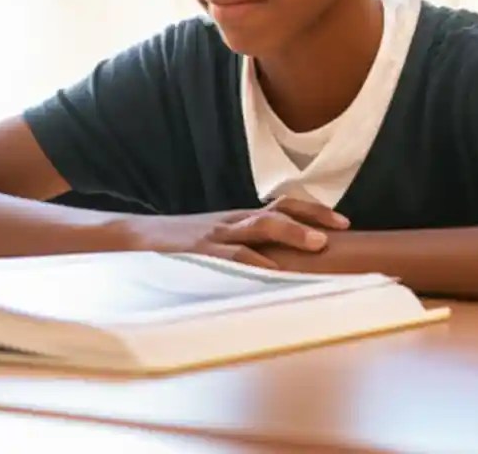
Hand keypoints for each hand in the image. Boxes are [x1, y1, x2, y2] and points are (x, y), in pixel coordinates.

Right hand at [122, 196, 349, 268]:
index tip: (343, 222)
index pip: (283, 205)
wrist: (135, 237)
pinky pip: (232, 256)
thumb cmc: (181, 245)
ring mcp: (217, 235)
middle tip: (338, 228)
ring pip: (260, 227)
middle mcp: (233, 221)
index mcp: (240, 218)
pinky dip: (255, 263)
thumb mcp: (219, 240)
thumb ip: (247, 246)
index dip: (313, 210)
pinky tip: (274, 272)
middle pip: (278, 210)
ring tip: (317, 243)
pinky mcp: (200, 252)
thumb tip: (284, 264)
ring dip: (291, 233)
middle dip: (311, 217)